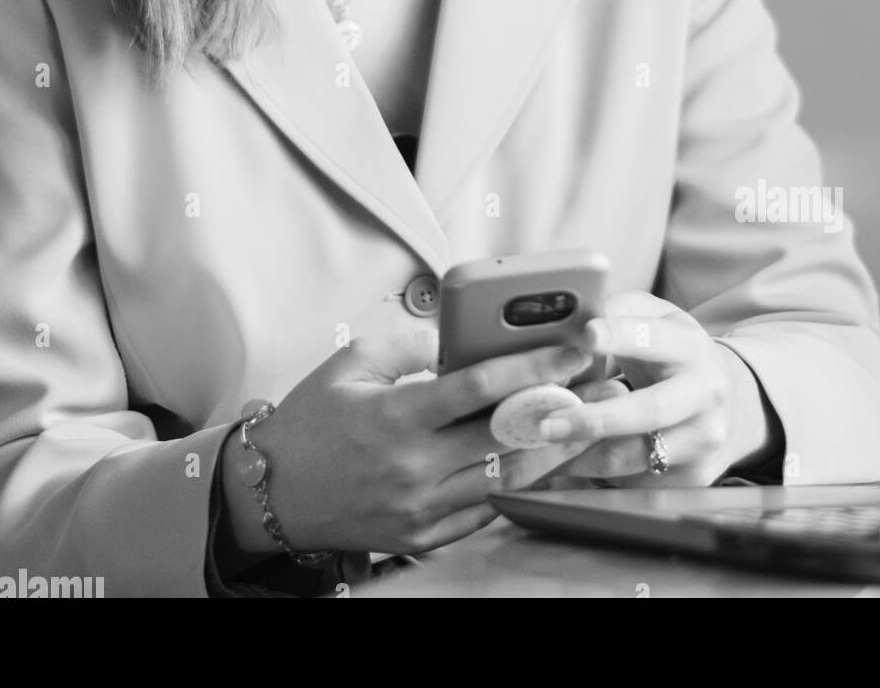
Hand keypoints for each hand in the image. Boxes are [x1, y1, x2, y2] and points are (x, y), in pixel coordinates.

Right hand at [218, 330, 603, 560]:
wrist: (272, 493)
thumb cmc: (313, 419)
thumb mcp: (354, 362)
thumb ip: (414, 345)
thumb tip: (468, 340)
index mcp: (396, 417)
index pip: (481, 388)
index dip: (535, 364)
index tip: (576, 346)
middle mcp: (413, 468)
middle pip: (508, 437)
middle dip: (565, 405)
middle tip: (607, 382)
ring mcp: (421, 509)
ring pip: (508, 479)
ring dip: (556, 449)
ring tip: (595, 420)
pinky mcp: (424, 538)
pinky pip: (486, 511)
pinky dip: (521, 485)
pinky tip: (549, 460)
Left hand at [533, 291, 776, 486]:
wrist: (723, 399)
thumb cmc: (669, 353)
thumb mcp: (653, 320)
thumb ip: (616, 313)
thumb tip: (569, 314)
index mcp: (691, 345)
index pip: (653, 338)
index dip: (619, 335)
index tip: (585, 336)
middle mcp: (705, 392)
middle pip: (651, 409)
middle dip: (597, 419)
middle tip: (548, 424)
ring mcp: (704, 437)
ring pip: (640, 455)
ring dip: (588, 456)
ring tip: (547, 451)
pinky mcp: (696, 474)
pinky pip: (638, 480)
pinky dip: (599, 475)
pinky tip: (571, 466)